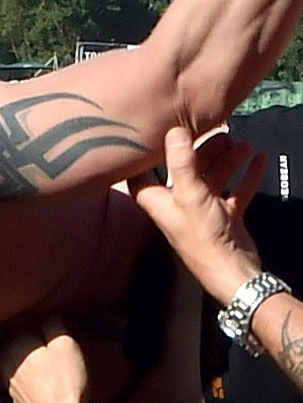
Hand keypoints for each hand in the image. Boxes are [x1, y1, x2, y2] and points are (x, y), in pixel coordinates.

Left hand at [2, 318, 89, 402]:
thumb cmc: (66, 381)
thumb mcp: (66, 345)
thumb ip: (53, 325)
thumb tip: (47, 316)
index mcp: (15, 345)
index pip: (24, 325)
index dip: (40, 326)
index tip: (52, 329)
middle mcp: (6, 362)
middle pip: (20, 345)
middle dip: (34, 343)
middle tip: (54, 348)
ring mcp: (9, 382)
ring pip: (20, 363)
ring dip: (32, 362)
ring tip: (53, 366)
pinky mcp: (16, 399)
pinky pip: (24, 382)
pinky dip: (34, 380)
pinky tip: (48, 384)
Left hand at [131, 125, 264, 305]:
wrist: (233, 270)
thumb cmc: (202, 237)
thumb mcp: (190, 194)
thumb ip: (182, 162)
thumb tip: (175, 132)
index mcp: (157, 200)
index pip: (143, 172)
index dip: (147, 154)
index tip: (156, 133)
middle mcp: (177, 204)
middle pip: (186, 169)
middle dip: (202, 151)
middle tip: (219, 134)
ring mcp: (202, 210)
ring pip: (213, 178)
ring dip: (227, 161)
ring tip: (242, 145)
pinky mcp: (224, 217)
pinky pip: (235, 190)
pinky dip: (246, 176)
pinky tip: (259, 160)